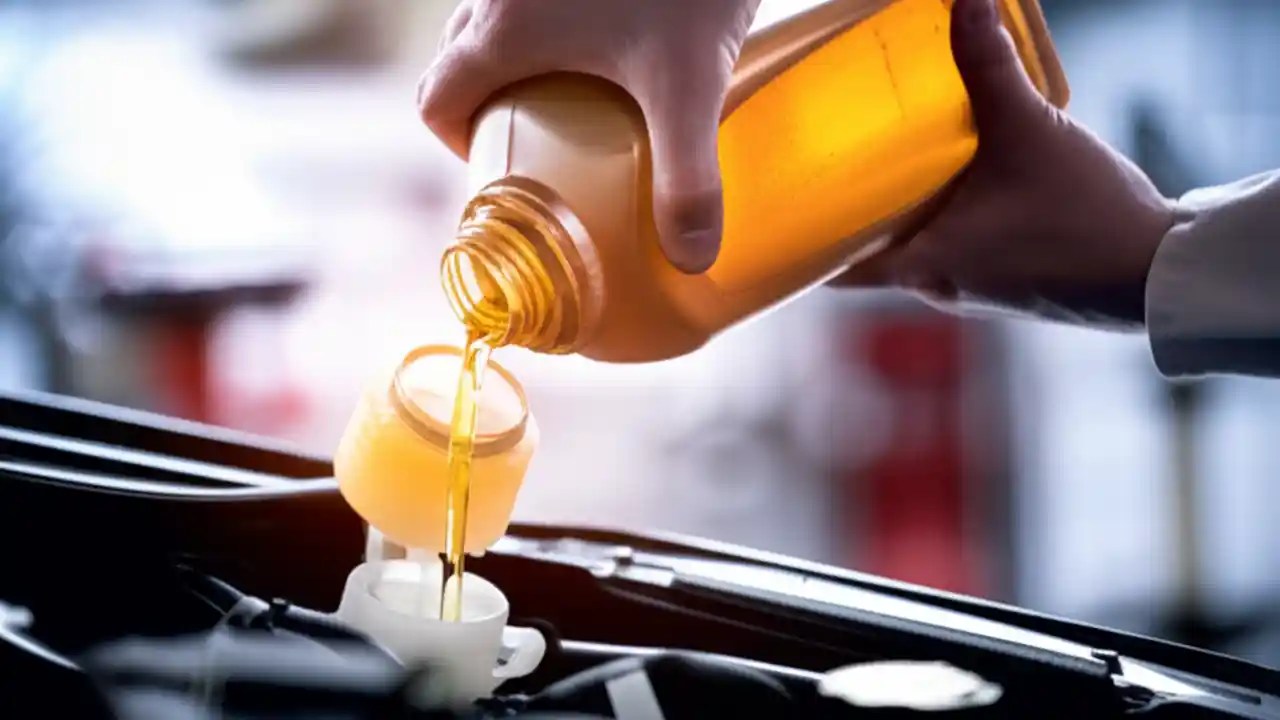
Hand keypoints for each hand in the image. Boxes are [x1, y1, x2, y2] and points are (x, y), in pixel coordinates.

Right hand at [418, 0, 761, 273]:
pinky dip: (543, 16)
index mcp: (502, 31)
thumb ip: (688, 175)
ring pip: (492, 16)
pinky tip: (605, 28)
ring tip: (578, 87)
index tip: (502, 159)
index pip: (435, 99)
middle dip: (489, 102)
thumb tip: (693, 258)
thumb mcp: (689, 83)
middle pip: (460, 57)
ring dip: (517, 55)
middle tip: (545, 133)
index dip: (457, 143)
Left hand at [837, 0, 1176, 328]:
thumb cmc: (1084, 217)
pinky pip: (960, 251)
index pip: (837, 268)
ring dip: (908, 214)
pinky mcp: (1008, 286)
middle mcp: (938, 287)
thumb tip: (966, 1)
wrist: (1155, 272)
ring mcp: (974, 291)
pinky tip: (965, 182)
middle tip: (847, 162)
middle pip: (875, 252)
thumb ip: (991, 66)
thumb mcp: (1029, 130)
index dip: (808, 241)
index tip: (791, 207)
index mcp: (923, 265)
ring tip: (903, 162)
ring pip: (919, 250)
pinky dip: (949, 221)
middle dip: (861, 210)